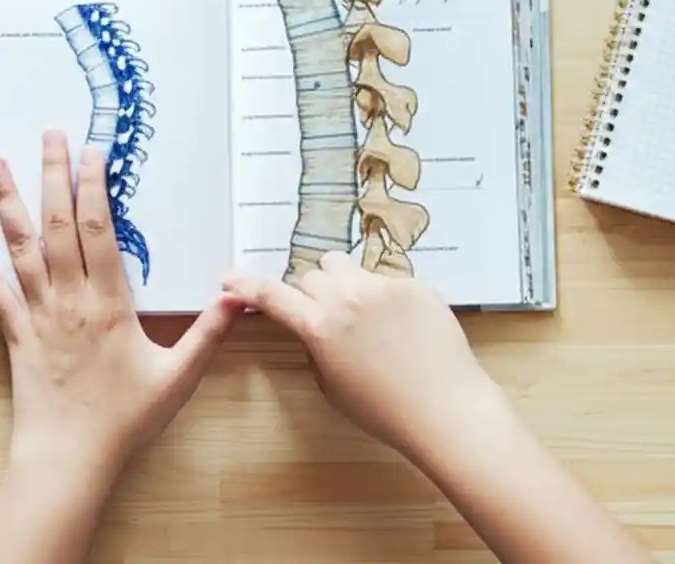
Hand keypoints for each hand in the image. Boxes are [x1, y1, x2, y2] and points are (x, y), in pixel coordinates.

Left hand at [0, 130, 243, 483]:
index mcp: (110, 304)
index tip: (92, 151)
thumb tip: (241, 295)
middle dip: (52, 174)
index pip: (99, 231)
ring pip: (21, 247)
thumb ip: (210, 333)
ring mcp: (38, 315)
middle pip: (57, 224)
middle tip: (48, 133)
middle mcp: (70, 299)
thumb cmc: (126, 421)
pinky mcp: (15, 335)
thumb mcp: (180, 377)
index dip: (94, 187)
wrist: (70, 459)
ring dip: (7, 201)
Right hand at [223, 251, 496, 453]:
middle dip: (311, 294)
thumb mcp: (331, 384)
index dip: (246, 287)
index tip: (230, 279)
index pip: (272, 296)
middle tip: (328, 320)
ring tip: (361, 313)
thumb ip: (314, 347)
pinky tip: (401, 327)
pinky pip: (384, 278)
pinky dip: (382, 297)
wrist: (445, 408)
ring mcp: (383, 287)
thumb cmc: (384, 409)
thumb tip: (313, 326)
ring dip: (341, 282)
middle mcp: (347, 298)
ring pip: (345, 266)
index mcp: (319, 327)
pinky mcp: (414, 284)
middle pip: (310, 276)